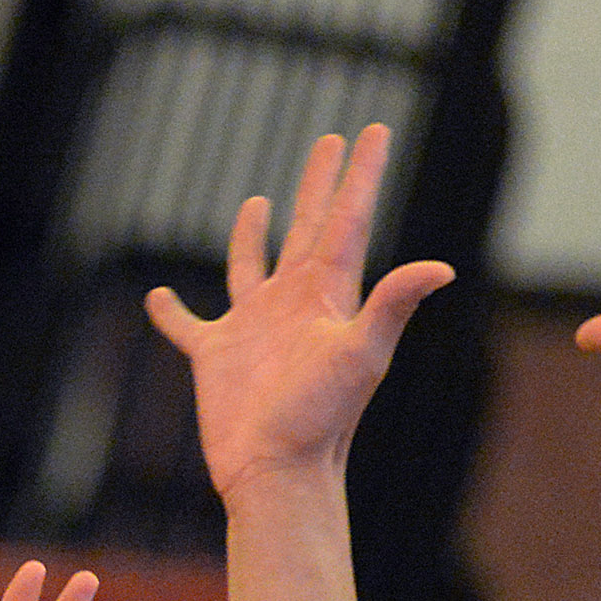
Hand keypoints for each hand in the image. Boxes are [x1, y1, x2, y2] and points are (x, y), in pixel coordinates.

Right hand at [145, 126, 455, 499]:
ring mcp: (252, 328)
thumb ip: (393, 304)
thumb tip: (441, 267)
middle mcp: (292, 303)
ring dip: (252, 234)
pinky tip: (159, 297)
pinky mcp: (214, 356)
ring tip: (257, 200)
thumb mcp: (362, 354)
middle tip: (330, 140)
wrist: (276, 469)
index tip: (373, 130)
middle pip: (308, 227)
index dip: (360, 175)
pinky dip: (170, 313)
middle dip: (320, 183)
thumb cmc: (321, 417)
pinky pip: (186, 326)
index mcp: (327, 294)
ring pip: (252, 266)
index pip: (348, 220)